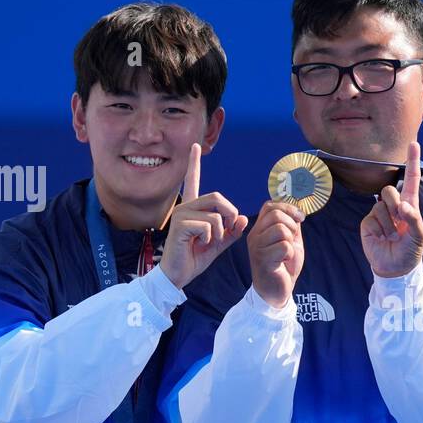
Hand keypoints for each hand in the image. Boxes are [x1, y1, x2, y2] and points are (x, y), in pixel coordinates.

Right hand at [160, 143, 248, 288]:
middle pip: (217, 197)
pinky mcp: (180, 225)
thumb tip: (244, 218)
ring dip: (219, 232)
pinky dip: (209, 239)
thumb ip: (232, 232)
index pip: (194, 181)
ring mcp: (181, 214)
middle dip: (230, 214)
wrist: (178, 275)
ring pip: (215, 214)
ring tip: (207, 242)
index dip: (194, 163)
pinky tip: (197, 245)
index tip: (194, 146)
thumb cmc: (194, 259)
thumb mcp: (219, 244)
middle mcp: (185, 207)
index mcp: (193, 209)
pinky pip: (207, 226)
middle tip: (228, 230)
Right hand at [248, 199, 305, 308]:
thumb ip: (291, 226)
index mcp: (259, 229)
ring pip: (281, 230)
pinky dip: (290, 254)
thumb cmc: (283, 267)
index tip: (300, 218)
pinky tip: (284, 262)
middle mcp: (255, 236)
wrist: (276, 291)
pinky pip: (284, 246)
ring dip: (291, 242)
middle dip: (292, 225)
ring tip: (286, 253)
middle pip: (276, 215)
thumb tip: (297, 210)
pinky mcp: (263, 260)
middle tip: (292, 241)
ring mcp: (257, 247)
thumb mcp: (289, 241)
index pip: (269, 206)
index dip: (288, 208)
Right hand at [361, 141, 422, 277]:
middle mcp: (394, 206)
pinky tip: (383, 238)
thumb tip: (403, 206)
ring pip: (381, 203)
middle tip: (400, 222)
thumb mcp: (419, 237)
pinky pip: (373, 216)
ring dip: (389, 221)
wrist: (394, 268)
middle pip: (390, 190)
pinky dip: (380, 228)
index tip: (414, 143)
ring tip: (393, 235)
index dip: (412, 161)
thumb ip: (414, 219)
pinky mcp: (369, 222)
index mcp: (410, 206)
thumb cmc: (410, 251)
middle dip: (395, 205)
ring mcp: (380, 214)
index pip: (410, 179)